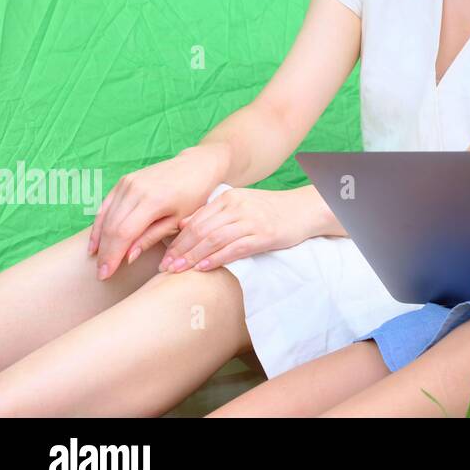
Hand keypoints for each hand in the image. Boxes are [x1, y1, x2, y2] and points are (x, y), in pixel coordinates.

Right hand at [88, 145, 229, 280]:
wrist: (197, 166)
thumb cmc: (194, 196)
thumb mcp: (178, 221)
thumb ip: (151, 238)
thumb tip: (128, 257)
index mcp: (153, 200)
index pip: (123, 233)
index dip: (112, 256)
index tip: (106, 275)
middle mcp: (136, 189)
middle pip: (112, 226)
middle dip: (105, 252)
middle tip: (101, 273)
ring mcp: (128, 182)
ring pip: (106, 216)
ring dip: (100, 240)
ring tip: (98, 261)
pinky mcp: (125, 180)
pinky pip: (106, 205)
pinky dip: (100, 224)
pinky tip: (96, 241)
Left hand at [159, 187, 304, 272]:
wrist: (306, 209)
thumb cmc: (271, 210)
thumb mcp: (241, 205)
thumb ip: (214, 214)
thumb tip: (183, 225)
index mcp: (229, 198)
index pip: (196, 220)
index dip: (177, 240)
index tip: (164, 256)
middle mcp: (238, 207)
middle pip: (201, 230)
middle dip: (180, 250)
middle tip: (165, 267)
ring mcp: (252, 220)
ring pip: (214, 239)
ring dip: (193, 257)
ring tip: (178, 271)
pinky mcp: (264, 235)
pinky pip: (235, 248)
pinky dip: (216, 258)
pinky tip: (203, 268)